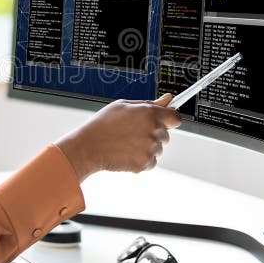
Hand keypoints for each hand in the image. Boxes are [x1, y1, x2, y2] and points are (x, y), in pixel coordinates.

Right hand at [55, 93, 181, 181]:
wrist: (88, 147)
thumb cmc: (103, 124)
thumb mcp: (124, 106)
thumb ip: (149, 103)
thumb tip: (167, 99)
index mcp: (150, 113)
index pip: (175, 118)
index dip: (169, 120)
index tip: (164, 122)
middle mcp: (153, 130)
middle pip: (166, 135)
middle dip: (153, 134)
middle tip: (132, 133)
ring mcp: (150, 148)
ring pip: (158, 149)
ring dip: (147, 148)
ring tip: (126, 143)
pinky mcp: (145, 163)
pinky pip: (151, 162)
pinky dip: (141, 160)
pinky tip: (126, 153)